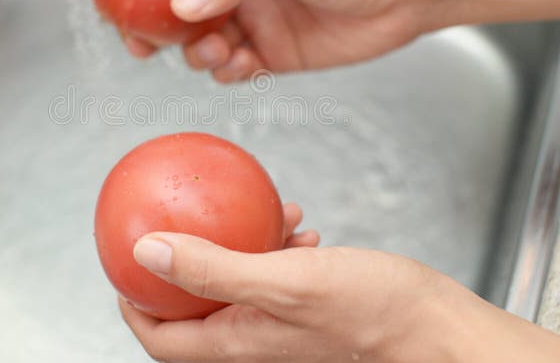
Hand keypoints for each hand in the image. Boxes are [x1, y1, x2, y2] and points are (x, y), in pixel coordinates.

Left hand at [119, 231, 559, 362]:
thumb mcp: (283, 280)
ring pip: (240, 284)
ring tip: (257, 216)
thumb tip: (147, 250)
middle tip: (179, 227)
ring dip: (238, 246)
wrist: (434, 328)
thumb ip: (212, 266)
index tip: (126, 266)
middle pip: (197, 306)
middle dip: (187, 264)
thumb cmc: (371, 313)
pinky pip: (277, 273)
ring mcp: (284, 325)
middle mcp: (256, 339)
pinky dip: (277, 246)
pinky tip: (296, 224)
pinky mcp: (311, 308)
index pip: (162, 336)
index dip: (134, 303)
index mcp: (238, 343)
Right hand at [124, 0, 428, 81]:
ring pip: (203, 41)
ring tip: (216, 52)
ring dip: (198, 53)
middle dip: (159, 26)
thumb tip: (185, 2)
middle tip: (145, 42)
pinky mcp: (271, 54)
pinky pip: (233, 69)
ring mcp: (254, 19)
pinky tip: (242, 66)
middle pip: (180, 4)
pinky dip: (228, 73)